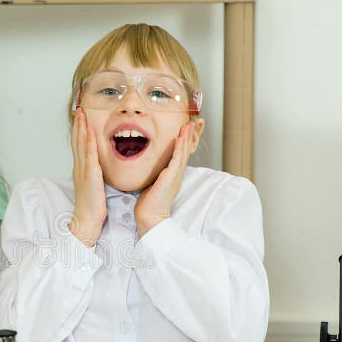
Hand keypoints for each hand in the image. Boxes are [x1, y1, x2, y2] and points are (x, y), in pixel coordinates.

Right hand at [69, 108, 106, 245]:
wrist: (86, 220)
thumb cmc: (92, 207)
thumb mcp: (93, 186)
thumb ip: (94, 174)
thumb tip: (98, 167)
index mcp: (81, 170)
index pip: (79, 146)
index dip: (79, 131)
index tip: (81, 118)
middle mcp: (79, 167)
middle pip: (77, 141)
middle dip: (78, 125)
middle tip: (79, 109)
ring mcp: (83, 170)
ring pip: (81, 145)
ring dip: (81, 128)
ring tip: (82, 114)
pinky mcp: (89, 175)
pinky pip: (89, 155)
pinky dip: (89, 142)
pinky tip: (90, 132)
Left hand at [134, 120, 202, 235]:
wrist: (150, 218)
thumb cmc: (148, 205)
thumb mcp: (151, 186)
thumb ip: (153, 176)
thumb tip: (147, 169)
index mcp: (172, 176)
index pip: (180, 155)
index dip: (184, 143)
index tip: (186, 130)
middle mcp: (176, 175)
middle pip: (185, 152)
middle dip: (190, 137)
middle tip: (194, 123)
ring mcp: (174, 176)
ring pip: (182, 153)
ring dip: (186, 138)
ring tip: (189, 125)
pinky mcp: (170, 178)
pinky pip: (176, 160)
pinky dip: (179, 148)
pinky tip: (180, 138)